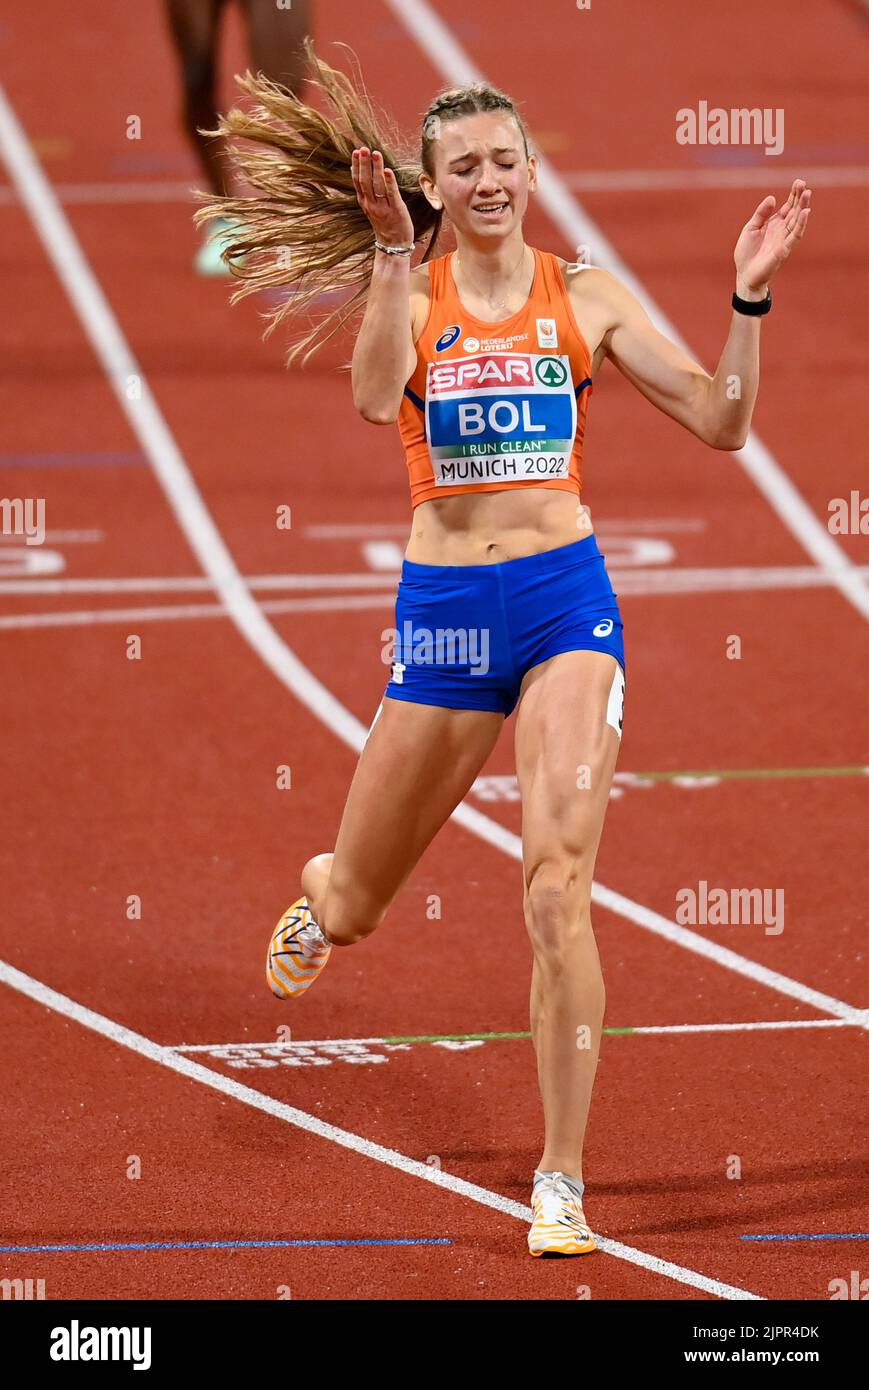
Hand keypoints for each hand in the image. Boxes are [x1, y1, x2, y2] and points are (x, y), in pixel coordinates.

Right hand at [351, 147, 415, 247]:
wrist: (393, 245)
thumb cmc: (385, 223)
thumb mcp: (371, 207)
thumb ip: (366, 190)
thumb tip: (358, 170)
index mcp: (364, 202)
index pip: (358, 181)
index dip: (356, 166)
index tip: (356, 152)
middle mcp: (371, 204)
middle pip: (365, 181)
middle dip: (364, 164)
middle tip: (364, 149)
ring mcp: (382, 208)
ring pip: (377, 185)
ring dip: (376, 168)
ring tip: (376, 154)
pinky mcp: (396, 210)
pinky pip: (391, 194)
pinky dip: (389, 182)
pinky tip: (388, 170)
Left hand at [734, 179, 811, 293]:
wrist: (744, 274)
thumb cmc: (747, 253)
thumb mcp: (751, 228)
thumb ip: (761, 214)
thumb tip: (773, 198)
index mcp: (775, 224)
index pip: (788, 206)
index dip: (793, 195)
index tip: (799, 182)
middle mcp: (782, 230)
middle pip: (794, 211)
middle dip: (800, 197)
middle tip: (803, 184)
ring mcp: (784, 239)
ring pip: (797, 220)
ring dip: (803, 207)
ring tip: (807, 193)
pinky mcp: (784, 250)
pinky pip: (795, 235)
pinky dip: (801, 224)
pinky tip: (805, 212)